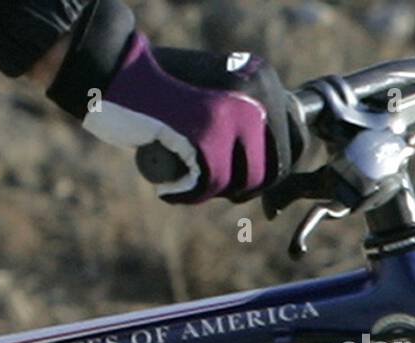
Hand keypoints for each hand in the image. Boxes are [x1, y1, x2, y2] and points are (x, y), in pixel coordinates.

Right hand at [87, 34, 301, 203]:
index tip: (246, 186)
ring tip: (186, 183)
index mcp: (263, 80)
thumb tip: (267, 167)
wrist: (121, 76)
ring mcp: (234, 115)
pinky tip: (169, 188)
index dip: (273, 175)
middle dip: (242, 190)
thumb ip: (241, 117)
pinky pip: (211, 184)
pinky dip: (188, 194)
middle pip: (270, 169)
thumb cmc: (159, 89)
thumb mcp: (214, 93)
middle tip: (212, 188)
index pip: (292, 142)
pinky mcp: (207, 135)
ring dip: (212, 193)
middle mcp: (257, 94)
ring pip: (243, 181)